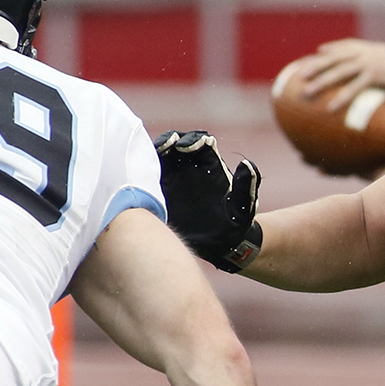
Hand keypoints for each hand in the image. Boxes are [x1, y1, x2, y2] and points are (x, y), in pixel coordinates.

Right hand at [154, 131, 261, 272]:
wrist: (219, 245)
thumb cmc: (235, 225)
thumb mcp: (243, 208)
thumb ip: (246, 188)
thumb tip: (248, 164)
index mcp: (212, 166)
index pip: (202, 142)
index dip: (194, 140)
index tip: (185, 147)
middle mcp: (192, 167)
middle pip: (177, 143)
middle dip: (169, 140)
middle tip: (164, 147)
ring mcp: (174, 177)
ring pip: (160, 156)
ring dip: (152, 153)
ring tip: (147, 158)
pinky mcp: (161, 190)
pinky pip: (148, 175)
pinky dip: (141, 171)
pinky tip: (136, 176)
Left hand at [294, 39, 384, 111]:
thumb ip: (384, 67)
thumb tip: (383, 78)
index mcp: (369, 48)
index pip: (344, 46)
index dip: (330, 49)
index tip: (316, 54)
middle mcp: (365, 53)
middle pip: (334, 59)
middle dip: (315, 67)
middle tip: (301, 77)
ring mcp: (368, 63)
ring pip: (338, 72)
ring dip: (320, 83)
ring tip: (306, 95)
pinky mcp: (374, 75)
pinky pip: (353, 88)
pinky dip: (340, 98)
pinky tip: (330, 109)